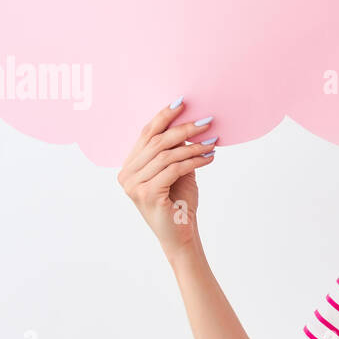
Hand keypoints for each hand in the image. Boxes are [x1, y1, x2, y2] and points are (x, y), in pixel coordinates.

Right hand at [117, 99, 217, 257]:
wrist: (181, 236)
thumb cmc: (179, 204)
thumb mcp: (177, 172)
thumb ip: (177, 151)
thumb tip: (190, 125)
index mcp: (129, 166)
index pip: (146, 134)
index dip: (164, 116)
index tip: (182, 102)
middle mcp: (126, 174)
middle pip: (157, 142)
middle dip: (183, 128)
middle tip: (206, 121)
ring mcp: (133, 185)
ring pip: (167, 154)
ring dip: (193, 145)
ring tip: (212, 141)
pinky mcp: (147, 193)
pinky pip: (174, 169)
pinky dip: (194, 160)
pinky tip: (209, 157)